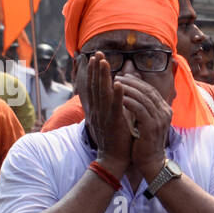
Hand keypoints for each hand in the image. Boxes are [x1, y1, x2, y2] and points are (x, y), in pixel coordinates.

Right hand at [84, 52, 132, 170]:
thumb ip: (115, 102)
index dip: (93, 72)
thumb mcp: (113, 117)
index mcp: (97, 109)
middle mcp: (98, 111)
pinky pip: (115, 106)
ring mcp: (105, 116)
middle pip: (95, 86)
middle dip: (96, 68)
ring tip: (103, 61)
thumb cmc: (116, 138)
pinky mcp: (114, 123)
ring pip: (103, 93)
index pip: (93, 87)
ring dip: (103, 76)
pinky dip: (117, 94)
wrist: (114, 159)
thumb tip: (119, 88)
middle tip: (96, 53)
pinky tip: (119, 83)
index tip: (95, 58)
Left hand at [120, 76, 172, 177]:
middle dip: (130, 83)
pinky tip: (118, 98)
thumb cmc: (145, 142)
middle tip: (116, 77)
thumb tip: (134, 93)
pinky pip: (139, 109)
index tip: (122, 76)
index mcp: (164, 110)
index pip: (150, 90)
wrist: (151, 163)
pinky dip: (129, 102)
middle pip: (147, 91)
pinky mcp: (152, 127)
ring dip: (128, 89)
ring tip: (114, 84)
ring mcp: (160, 119)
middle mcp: (165, 112)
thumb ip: (144, 107)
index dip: (136, 82)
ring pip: (143, 98)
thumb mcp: (146, 121)